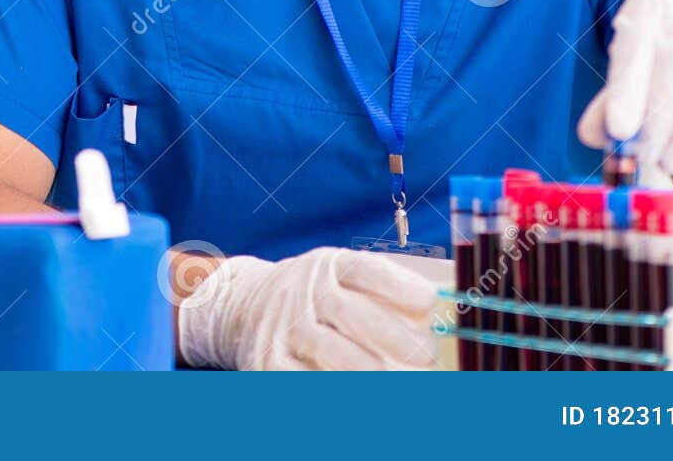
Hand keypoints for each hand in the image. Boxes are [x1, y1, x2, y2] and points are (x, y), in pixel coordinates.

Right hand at [178, 247, 436, 370]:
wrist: (242, 303)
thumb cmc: (309, 297)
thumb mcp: (335, 277)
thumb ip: (378, 292)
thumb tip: (430, 316)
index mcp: (327, 267)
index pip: (365, 271)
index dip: (398, 286)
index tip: (429, 302)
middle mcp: (304, 293)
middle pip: (354, 315)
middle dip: (395, 338)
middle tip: (425, 355)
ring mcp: (285, 328)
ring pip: (333, 354)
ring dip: (370, 373)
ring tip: (398, 386)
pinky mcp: (269, 362)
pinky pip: (306, 383)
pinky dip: (334, 394)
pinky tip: (357, 404)